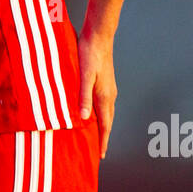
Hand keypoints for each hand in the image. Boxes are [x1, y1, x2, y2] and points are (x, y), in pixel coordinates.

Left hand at [77, 26, 117, 158]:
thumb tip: (83, 117)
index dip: (103, 141)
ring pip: (106, 113)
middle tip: (100, 152)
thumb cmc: (89, 54)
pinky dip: (100, 114)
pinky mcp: (105, 82)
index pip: (105, 125)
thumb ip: (83, 96)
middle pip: (107, 121)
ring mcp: (108, 88)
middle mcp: (109, 94)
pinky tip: (93, 113)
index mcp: (105, 96)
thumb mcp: (84, 76)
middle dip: (104, 137)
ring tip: (97, 137)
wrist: (99, 36)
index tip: (101, 155)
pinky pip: (103, 104)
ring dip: (102, 126)